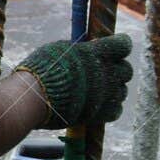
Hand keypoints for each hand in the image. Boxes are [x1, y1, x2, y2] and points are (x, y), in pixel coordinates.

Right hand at [15, 34, 134, 129]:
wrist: (32, 99)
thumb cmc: (40, 71)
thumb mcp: (58, 50)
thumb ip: (79, 49)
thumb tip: (87, 47)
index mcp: (98, 53)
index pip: (123, 45)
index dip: (120, 46)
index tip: (113, 47)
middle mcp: (107, 73)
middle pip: (126, 70)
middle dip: (117, 70)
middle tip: (104, 72)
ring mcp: (106, 95)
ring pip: (122, 91)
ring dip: (113, 90)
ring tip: (98, 91)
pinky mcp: (100, 114)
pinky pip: (116, 110)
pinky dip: (110, 108)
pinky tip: (99, 106)